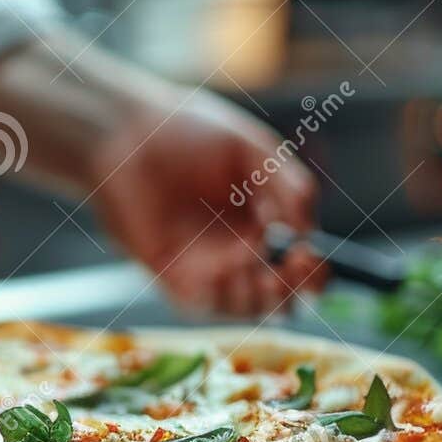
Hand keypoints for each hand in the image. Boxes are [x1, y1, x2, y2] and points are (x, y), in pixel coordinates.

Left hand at [87, 83, 324, 315]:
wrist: (127, 134)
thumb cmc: (188, 133)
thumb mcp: (252, 151)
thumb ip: (289, 185)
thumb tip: (309, 231)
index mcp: (264, 222)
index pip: (300, 266)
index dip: (314, 273)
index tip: (308, 252)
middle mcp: (237, 250)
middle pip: (279, 298)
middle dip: (294, 292)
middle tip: (292, 264)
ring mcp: (204, 265)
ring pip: (244, 307)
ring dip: (258, 295)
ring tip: (250, 256)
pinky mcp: (170, 272)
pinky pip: (200, 304)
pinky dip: (218, 298)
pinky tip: (222, 270)